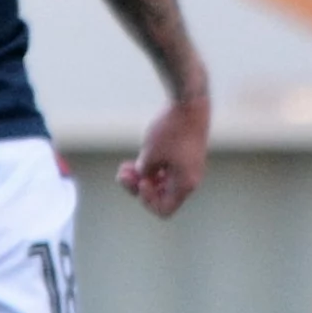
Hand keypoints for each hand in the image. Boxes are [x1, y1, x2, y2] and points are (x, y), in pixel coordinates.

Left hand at [118, 92, 209, 216]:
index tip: (142, 180)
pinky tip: (133, 162)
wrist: (189, 103)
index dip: (147, 200)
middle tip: (122, 174)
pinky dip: (150, 169)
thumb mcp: (150, 154)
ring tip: (123, 168)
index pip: (164, 209)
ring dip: (141, 178)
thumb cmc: (172, 129)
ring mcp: (186, 168)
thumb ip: (143, 172)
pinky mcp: (183, 157)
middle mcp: (189, 180)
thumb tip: (143, 176)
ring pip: (160, 184)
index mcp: (185, 184)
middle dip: (138, 187)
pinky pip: (164, 172)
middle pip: (160, 197)